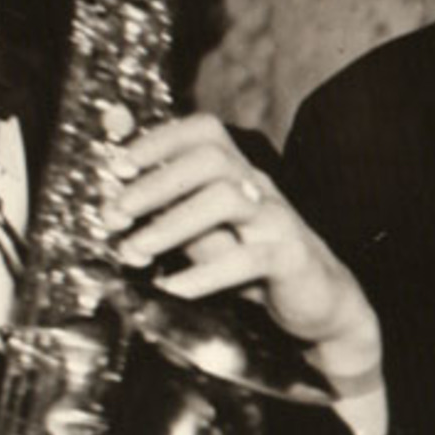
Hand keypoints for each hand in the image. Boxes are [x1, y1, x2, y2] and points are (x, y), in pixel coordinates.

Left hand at [108, 114, 384, 393]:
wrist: (319, 301)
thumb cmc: (255, 265)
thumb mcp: (208, 235)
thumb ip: (173, 217)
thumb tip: (118, 203)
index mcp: (238, 175)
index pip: (203, 133)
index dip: (158, 140)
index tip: (117, 167)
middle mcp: (259, 188)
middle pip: (210, 159)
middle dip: (155, 183)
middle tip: (115, 215)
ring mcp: (278, 220)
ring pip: (227, 199)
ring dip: (172, 224)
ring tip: (135, 252)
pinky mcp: (291, 258)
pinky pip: (248, 259)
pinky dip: (205, 275)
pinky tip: (173, 289)